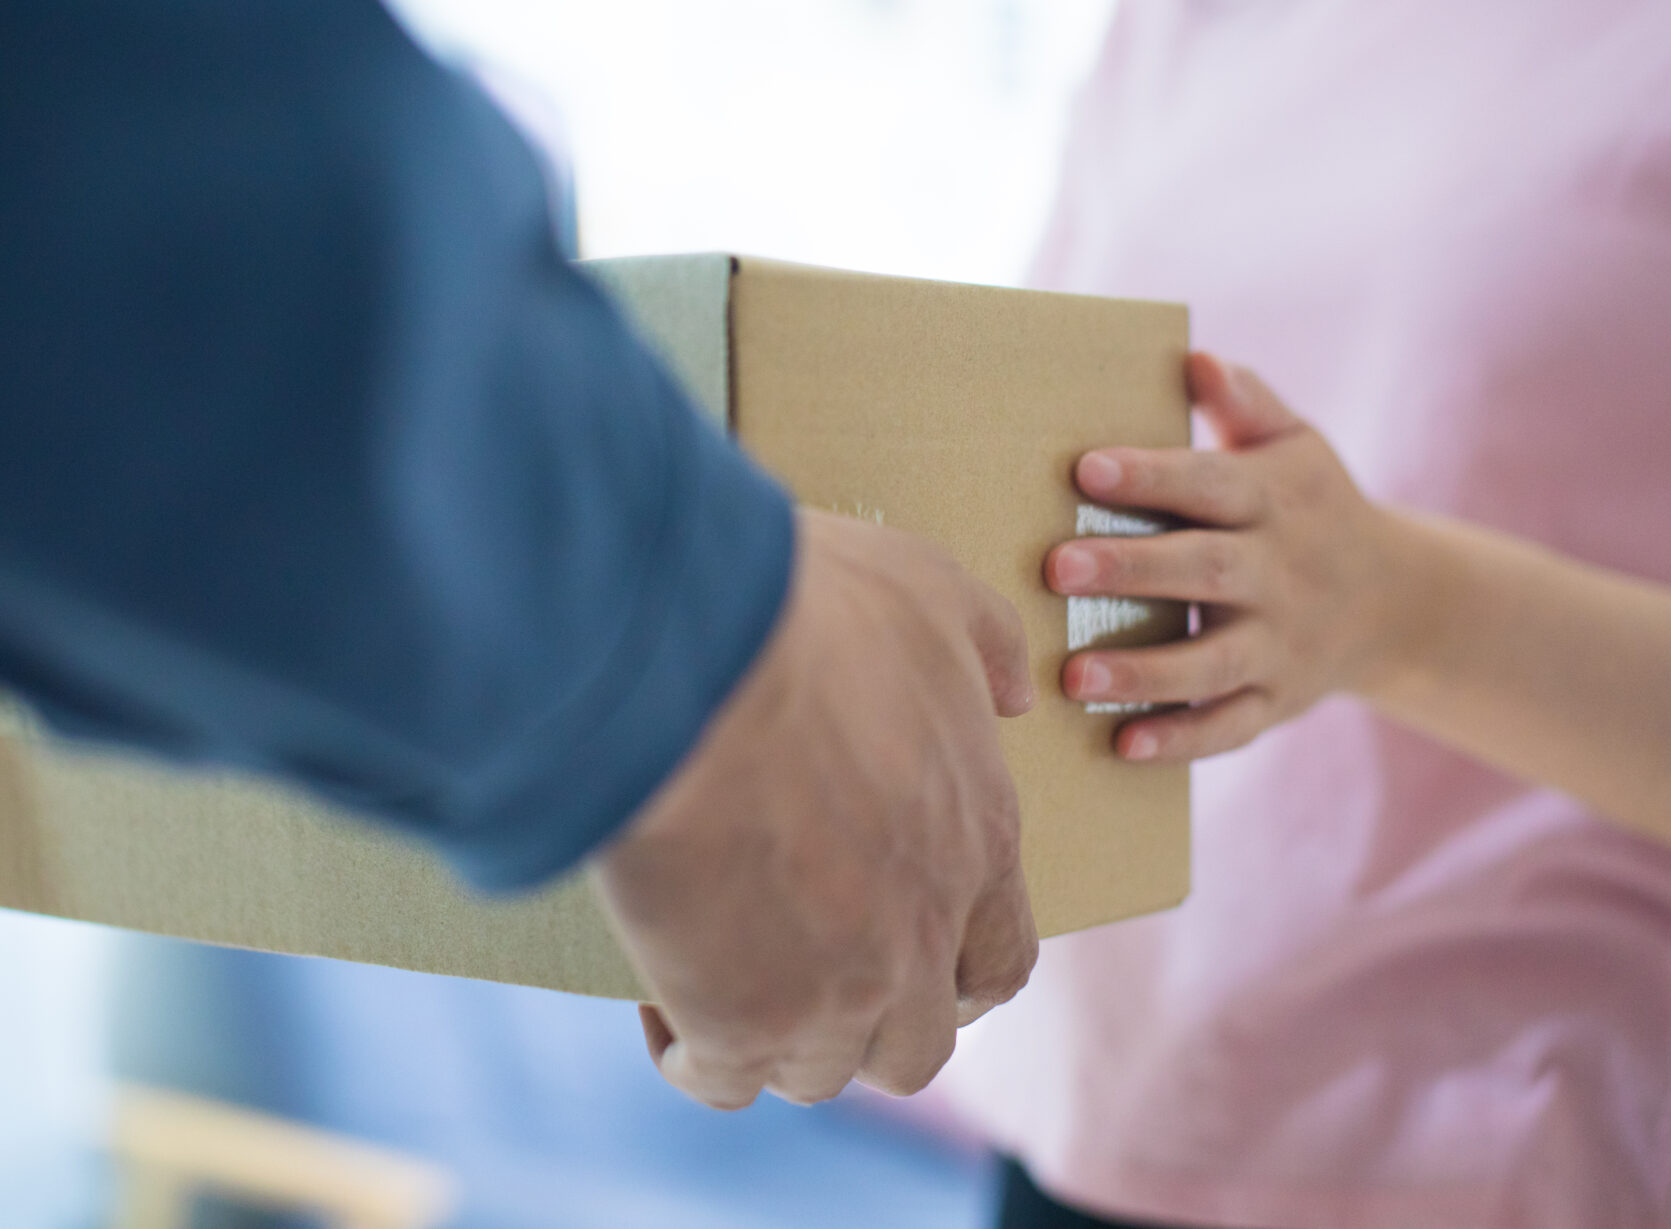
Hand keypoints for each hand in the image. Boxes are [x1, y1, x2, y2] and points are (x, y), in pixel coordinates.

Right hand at [590, 507, 1038, 1109]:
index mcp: (977, 842)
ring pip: (817, 1075)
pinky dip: (692, 1054)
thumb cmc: (806, 614)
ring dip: (776, 1039)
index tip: (895, 947)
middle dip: (862, 1025)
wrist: (691, 660)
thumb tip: (1012, 694)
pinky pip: (722, 1081)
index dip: (953, 973)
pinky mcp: (738, 1018)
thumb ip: (983, 643)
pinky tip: (657, 998)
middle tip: (797, 970)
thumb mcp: (928, 589)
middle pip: (915, 1050)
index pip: (1000, 962)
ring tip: (718, 973)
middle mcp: (920, 935)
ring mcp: (834, 990)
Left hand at [1045, 352, 1404, 761]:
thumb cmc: (1312, 506)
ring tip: (1073, 675)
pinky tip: (1121, 745)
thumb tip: (1196, 359)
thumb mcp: (1296, 445)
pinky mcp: (1277, 702)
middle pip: (1205, 569)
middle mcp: (1280, 574)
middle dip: (1132, 570)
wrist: (1399, 601)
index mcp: (1274, 501)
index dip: (1151, 475)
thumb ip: (1246, 403)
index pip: (1210, 483)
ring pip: (1213, 663)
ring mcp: (1280, 644)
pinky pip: (1231, 727)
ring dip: (1143, 673)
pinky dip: (1180, 739)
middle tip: (1055, 567)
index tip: (1085, 469)